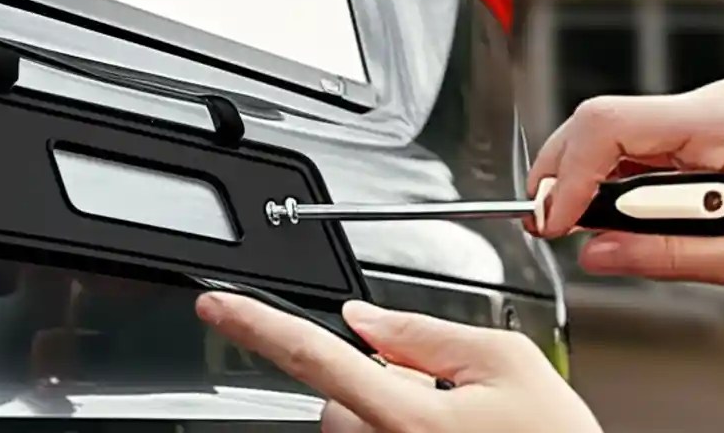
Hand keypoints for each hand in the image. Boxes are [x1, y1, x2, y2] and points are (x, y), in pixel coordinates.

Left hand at [196, 293, 601, 432]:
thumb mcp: (507, 363)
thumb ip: (427, 332)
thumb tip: (367, 318)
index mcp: (409, 415)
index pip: (313, 356)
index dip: (257, 324)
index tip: (216, 304)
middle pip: (337, 392)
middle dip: (373, 376)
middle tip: (442, 390)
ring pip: (350, 420)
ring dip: (385, 408)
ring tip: (456, 424)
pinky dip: (392, 430)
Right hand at [529, 77, 723, 305]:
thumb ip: (667, 256)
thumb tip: (598, 254)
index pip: (609, 125)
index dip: (566, 173)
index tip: (552, 220)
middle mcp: (713, 107)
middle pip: (601, 123)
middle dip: (565, 175)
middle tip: (551, 226)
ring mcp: (710, 119)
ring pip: (617, 138)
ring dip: (595, 184)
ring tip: (594, 231)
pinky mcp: (709, 137)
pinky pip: (643, 152)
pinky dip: (622, 186)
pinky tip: (628, 219)